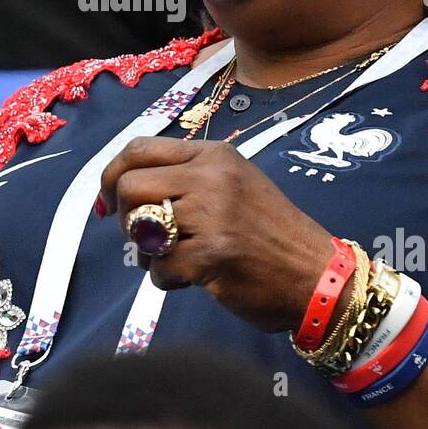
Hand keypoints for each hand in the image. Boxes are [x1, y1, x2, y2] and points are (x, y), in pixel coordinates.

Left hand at [98, 137, 334, 331]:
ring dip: (147, 253)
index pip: (139, 148)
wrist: (318, 277)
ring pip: (138, 228)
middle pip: (129, 185)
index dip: (112, 175)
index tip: (109, 201)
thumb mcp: (234, 187)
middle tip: (145, 239)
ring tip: (174, 260)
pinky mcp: (212, 255)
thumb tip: (121, 191)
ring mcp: (213, 215)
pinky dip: (166, 280)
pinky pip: (158, 268)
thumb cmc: (271, 234)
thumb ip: (186, 181)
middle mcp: (212, 177)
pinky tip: (192, 280)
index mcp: (215, 155)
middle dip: (125, 217)